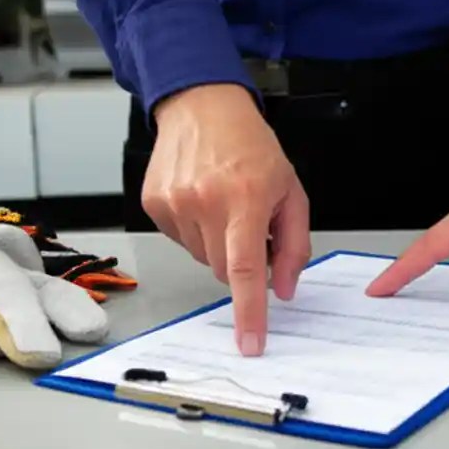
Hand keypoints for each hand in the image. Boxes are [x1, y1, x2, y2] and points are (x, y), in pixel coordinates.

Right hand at [143, 84, 310, 355]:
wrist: (202, 107)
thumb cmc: (250, 146)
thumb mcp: (290, 190)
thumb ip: (294, 244)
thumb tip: (283, 288)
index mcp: (247, 197)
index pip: (246, 268)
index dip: (249, 311)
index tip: (251, 342)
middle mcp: (206, 201)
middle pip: (223, 270)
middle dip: (240, 260)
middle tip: (247, 225)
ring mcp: (175, 203)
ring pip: (201, 257)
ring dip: (216, 243)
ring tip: (223, 203)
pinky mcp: (155, 204)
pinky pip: (180, 240)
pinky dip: (195, 230)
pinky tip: (201, 198)